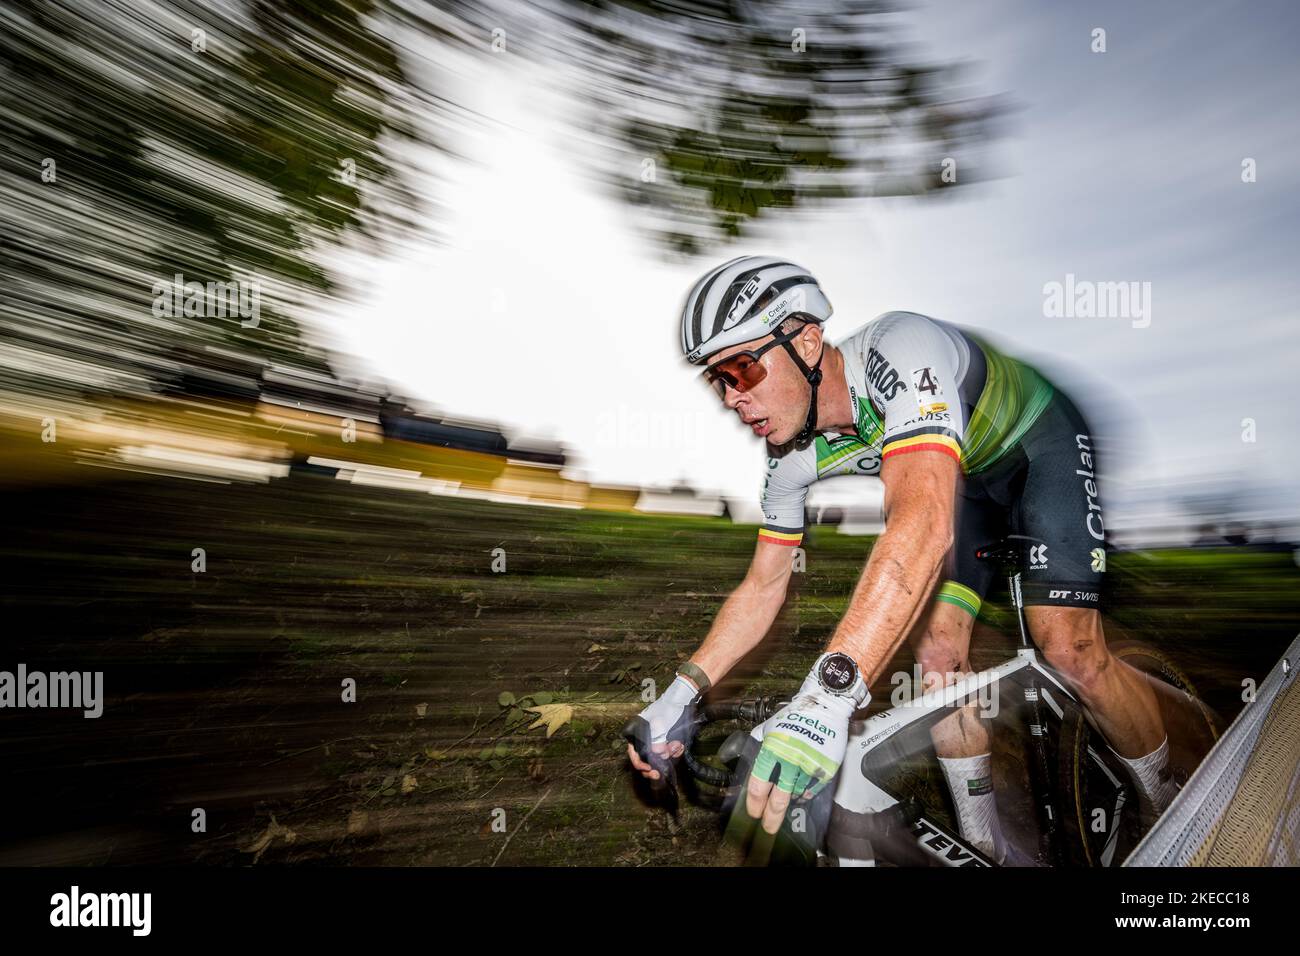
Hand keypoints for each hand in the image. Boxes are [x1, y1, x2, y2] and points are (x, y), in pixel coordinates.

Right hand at [624, 675, 700, 784]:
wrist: (683, 700)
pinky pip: (670, 753)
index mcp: (637, 732)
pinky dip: (675, 751)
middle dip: (656, 763)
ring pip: (660, 757)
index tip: (648, 769)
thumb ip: (656, 740)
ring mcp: (658, 740)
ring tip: (676, 745)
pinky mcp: (668, 741)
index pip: (633, 752)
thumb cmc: (668, 708)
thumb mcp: (660, 723)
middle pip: (646, 759)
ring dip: (668, 754)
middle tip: (660, 772)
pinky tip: (679, 744)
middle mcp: (645, 737)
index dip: (639, 763)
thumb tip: (657, 754)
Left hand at [745, 665, 857, 833]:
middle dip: (771, 818)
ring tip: (786, 802)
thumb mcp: (770, 726)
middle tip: (768, 827)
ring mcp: (808, 767)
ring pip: (795, 795)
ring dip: (789, 801)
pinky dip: (806, 794)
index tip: (753, 813)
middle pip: (777, 800)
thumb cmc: (796, 715)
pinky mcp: (825, 769)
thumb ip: (760, 744)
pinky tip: (801, 795)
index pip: (758, 786)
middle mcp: (790, 761)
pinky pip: (813, 790)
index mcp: (772, 750)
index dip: (754, 804)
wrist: (824, 707)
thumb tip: (751, 757)